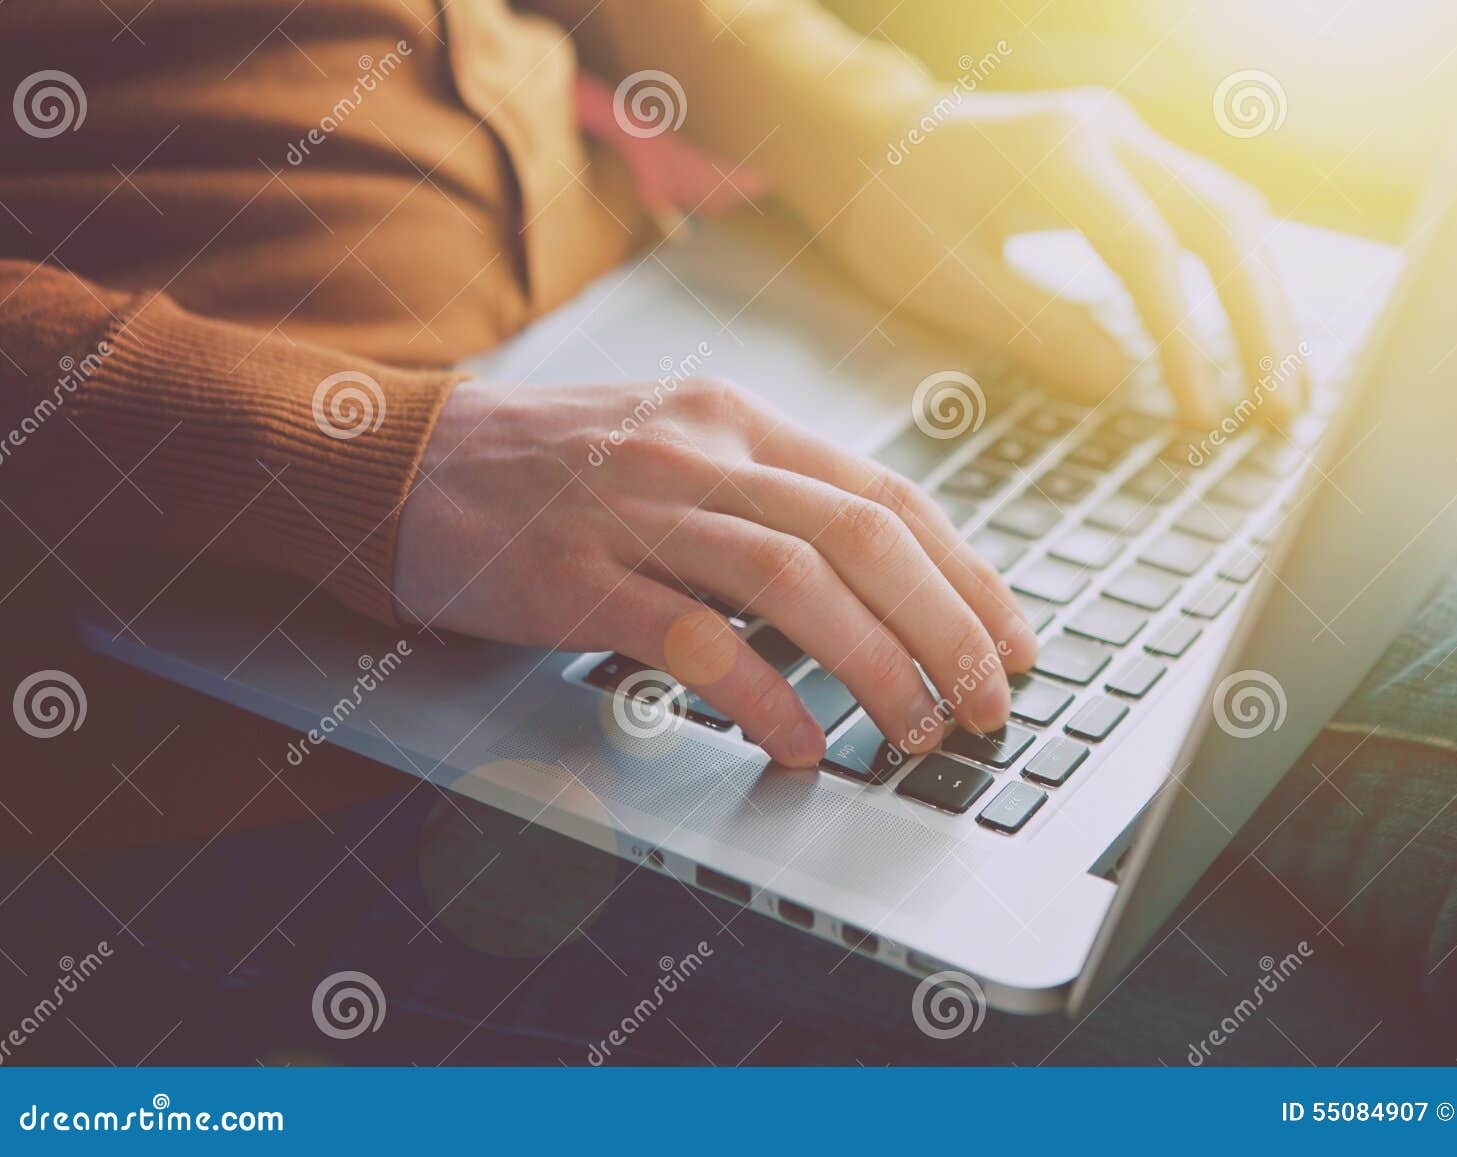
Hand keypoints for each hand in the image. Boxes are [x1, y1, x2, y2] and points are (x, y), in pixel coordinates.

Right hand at [394, 377, 1037, 766]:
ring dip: (875, 666)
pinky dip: (761, 697)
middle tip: (987, 701)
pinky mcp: (576, 577)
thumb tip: (875, 572)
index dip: (966, 572)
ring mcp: (635, 510)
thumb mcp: (670, 444)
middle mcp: (699, 454)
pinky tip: (801, 744)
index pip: (885, 494)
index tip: (1013, 638)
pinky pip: (692, 639)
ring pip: (794, 582)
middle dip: (946, 627)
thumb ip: (764, 492)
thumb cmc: (544, 467)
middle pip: (860, 536)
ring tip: (915, 731)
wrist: (398, 462)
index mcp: (734, 421)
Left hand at [812, 88, 1304, 427]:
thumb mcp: (942, 278)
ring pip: (1231, 213)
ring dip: (1263, 301)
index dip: (1181, 341)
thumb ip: (1032, 327)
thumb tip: (1120, 384)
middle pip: (1221, 221)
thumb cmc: (891, 207)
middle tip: (1280, 410)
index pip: (1147, 252)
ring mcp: (1128, 138)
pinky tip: (1252, 336)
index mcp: (1056, 152)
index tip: (1198, 417)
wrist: (871, 139)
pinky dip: (1238, 276)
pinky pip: (1208, 213)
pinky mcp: (1133, 159)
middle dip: (1260, 322)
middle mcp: (1110, 129)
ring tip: (1283, 387)